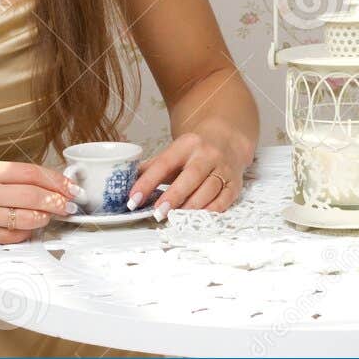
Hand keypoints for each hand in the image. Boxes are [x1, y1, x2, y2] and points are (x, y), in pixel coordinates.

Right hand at [0, 160, 80, 244]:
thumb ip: (9, 176)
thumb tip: (45, 182)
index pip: (32, 173)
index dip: (57, 181)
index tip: (72, 187)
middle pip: (34, 195)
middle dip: (59, 201)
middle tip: (70, 205)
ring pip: (26, 218)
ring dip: (45, 218)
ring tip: (51, 216)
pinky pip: (11, 237)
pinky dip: (26, 234)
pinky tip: (30, 230)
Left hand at [127, 130, 247, 219]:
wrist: (228, 140)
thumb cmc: (195, 151)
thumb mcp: (173, 152)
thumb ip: (152, 168)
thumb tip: (123, 182)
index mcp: (186, 145)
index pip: (164, 163)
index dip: (147, 182)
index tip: (133, 199)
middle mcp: (207, 154)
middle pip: (191, 176)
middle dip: (173, 196)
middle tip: (158, 213)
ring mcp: (223, 168)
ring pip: (209, 188)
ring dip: (192, 206)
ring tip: (176, 218)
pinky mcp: (234, 183)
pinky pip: (224, 199)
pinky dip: (211, 210)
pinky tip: (198, 217)